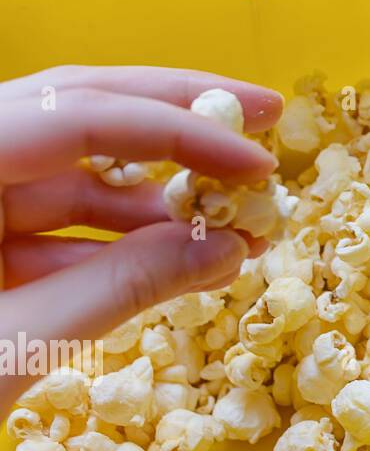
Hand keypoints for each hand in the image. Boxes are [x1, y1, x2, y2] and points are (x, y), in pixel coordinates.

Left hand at [0, 66, 281, 409]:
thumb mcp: (13, 345)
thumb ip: (125, 288)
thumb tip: (225, 249)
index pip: (76, 114)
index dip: (179, 130)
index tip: (257, 157)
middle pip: (75, 104)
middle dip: (175, 111)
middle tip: (264, 113)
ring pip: (69, 165)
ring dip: (153, 188)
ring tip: (229, 216)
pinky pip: (50, 219)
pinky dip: (114, 235)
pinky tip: (174, 256)